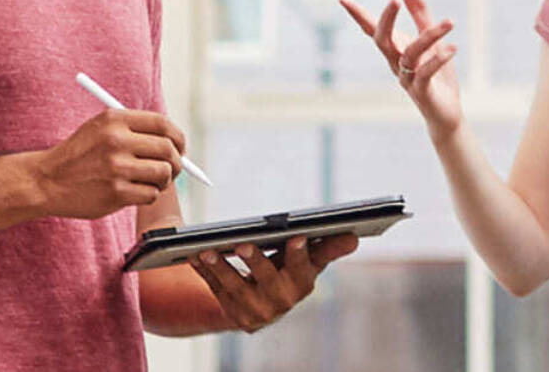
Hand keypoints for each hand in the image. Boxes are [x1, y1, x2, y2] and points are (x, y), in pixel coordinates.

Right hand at [33, 109, 184, 217]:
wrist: (46, 181)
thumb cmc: (79, 155)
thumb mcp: (101, 129)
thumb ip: (135, 130)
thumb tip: (175, 143)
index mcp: (115, 119)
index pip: (163, 124)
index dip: (178, 137)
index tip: (180, 148)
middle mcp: (117, 140)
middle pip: (168, 149)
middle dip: (176, 162)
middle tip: (172, 170)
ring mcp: (116, 167)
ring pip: (163, 173)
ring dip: (162, 181)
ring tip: (149, 182)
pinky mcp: (116, 192)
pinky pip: (151, 194)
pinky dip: (148, 195)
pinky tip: (132, 192)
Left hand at [188, 234, 358, 332]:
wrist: (262, 305)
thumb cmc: (290, 271)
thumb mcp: (309, 260)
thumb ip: (327, 247)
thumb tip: (354, 236)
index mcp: (303, 283)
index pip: (303, 267)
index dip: (300, 254)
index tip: (296, 237)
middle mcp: (281, 300)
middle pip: (266, 278)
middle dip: (254, 261)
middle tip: (243, 243)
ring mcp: (256, 309)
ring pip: (236, 286)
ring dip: (220, 267)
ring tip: (207, 250)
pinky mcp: (233, 313)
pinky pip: (216, 290)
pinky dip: (205, 272)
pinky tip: (194, 255)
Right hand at [340, 0, 461, 141]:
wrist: (445, 113)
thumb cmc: (436, 75)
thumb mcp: (430, 39)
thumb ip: (419, 12)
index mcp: (395, 50)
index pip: (372, 30)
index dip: (358, 15)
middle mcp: (396, 63)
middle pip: (382, 40)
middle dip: (387, 19)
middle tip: (394, 0)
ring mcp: (407, 78)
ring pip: (410, 53)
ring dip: (429, 36)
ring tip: (450, 22)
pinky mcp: (422, 92)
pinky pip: (425, 73)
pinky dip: (438, 59)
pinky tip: (452, 48)